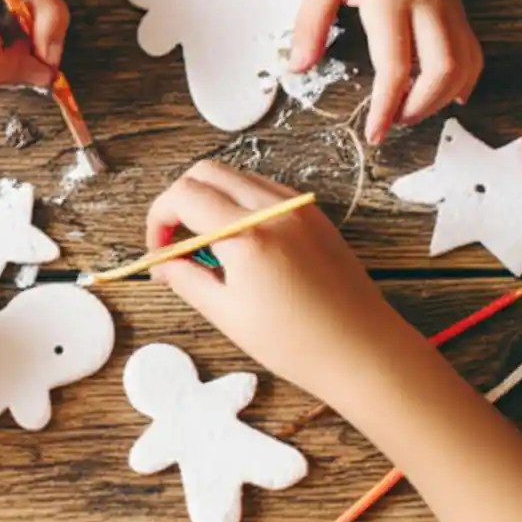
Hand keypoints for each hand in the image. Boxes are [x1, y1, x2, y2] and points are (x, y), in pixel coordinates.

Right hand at [146, 161, 422, 401]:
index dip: (159, 219)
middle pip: (206, 171)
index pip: (184, 196)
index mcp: (248, 235)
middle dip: (179, 200)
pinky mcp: (313, 214)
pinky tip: (240, 244)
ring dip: (210, 199)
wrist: (363, 350)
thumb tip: (161, 263)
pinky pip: (264, 190)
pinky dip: (239, 204)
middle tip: (176, 241)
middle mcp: (273, 208)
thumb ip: (187, 279)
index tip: (159, 250)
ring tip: (208, 248)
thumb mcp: (228, 315)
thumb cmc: (297, 343)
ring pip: (235, 176)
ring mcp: (297, 207)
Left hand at [289, 0, 482, 144]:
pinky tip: (446, 96)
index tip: (375, 133)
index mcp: (390, 0)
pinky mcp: (459, 12)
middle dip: (420, 108)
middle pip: (442, 72)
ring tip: (412, 111)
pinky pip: (473, 53)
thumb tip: (299, 68)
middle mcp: (427, 8)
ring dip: (442, 100)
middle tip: (394, 123)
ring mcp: (449, 10)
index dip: (387, 107)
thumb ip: (310, 23)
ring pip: (465, 66)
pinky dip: (464, 81)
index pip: (395, 66)